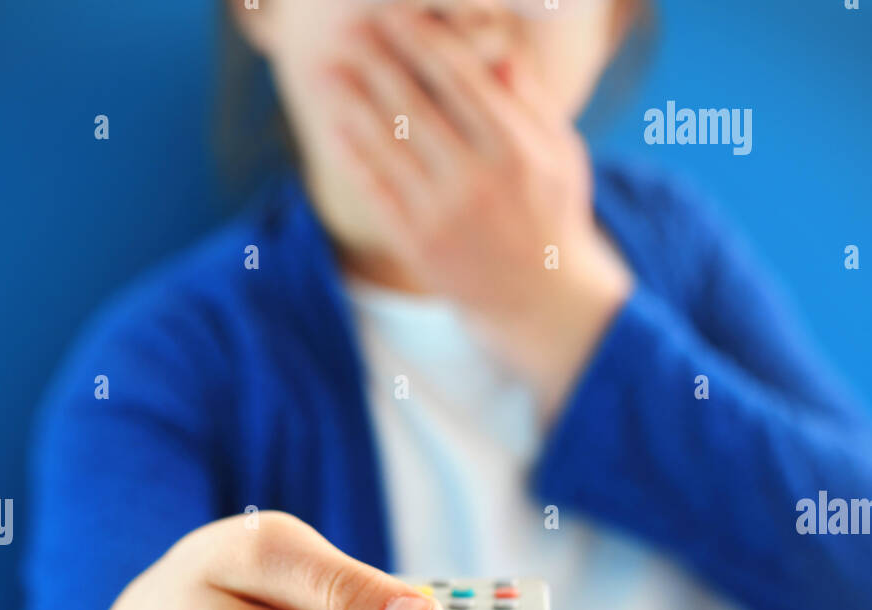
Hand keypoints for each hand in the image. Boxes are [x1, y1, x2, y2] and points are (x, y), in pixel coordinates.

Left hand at [320, 3, 633, 415]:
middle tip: (349, 31)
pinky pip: (376, 192)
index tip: (395, 16)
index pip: (459, 78)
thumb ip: (530, 99)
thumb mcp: (562, 153)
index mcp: (516, 148)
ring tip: (328, 73)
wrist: (542, 300)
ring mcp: (443, 216)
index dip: (421, 40)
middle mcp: (477, 180)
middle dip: (376, 62)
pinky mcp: (419, 247)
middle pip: (414, 106)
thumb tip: (496, 47)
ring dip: (351, 104)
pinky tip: (334, 129)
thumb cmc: (553, 215)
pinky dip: (352, 158)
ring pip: (386, 147)